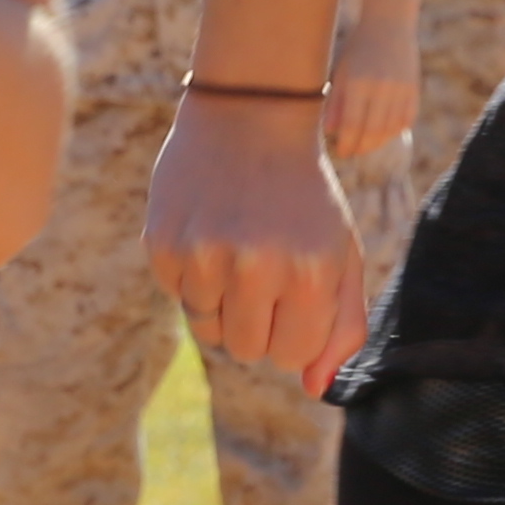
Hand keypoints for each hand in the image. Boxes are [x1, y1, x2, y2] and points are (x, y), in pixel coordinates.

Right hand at [147, 92, 368, 393]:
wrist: (249, 115)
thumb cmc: (304, 194)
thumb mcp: (340, 252)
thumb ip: (341, 325)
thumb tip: (315, 389)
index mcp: (312, 272)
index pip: (292, 357)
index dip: (292, 331)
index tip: (293, 293)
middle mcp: (257, 266)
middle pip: (246, 351)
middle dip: (256, 322)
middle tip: (263, 270)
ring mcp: (204, 254)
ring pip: (208, 329)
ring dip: (222, 300)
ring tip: (236, 247)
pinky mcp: (163, 244)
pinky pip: (178, 296)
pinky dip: (192, 276)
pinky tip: (208, 231)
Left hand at [325, 47, 416, 166]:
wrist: (389, 25)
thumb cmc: (358, 48)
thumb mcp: (342, 72)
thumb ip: (336, 102)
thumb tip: (330, 131)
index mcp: (358, 83)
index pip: (352, 125)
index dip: (347, 144)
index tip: (342, 152)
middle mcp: (381, 87)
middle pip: (373, 132)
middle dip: (362, 147)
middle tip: (354, 151)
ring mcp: (401, 89)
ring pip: (391, 129)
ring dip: (379, 142)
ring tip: (367, 144)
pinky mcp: (414, 88)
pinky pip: (407, 119)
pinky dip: (396, 130)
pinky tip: (385, 132)